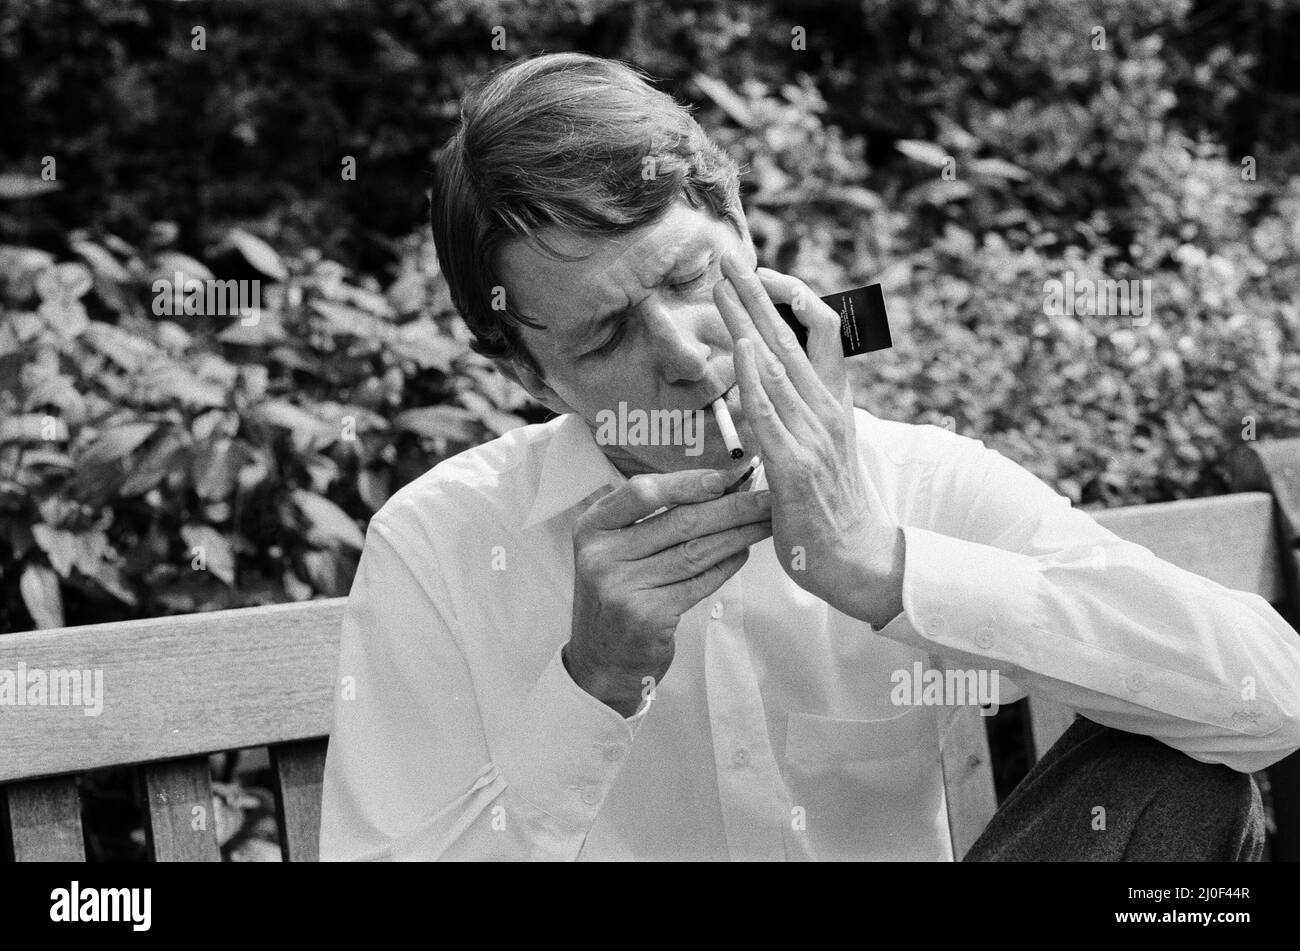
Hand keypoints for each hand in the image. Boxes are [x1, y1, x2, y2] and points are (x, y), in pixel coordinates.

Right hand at [566, 468, 773, 715]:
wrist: (600, 662)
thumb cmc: (617, 597)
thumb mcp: (614, 552)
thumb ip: (648, 521)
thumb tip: (714, 487)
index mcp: (592, 528)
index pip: (642, 492)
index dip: (686, 482)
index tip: (724, 478)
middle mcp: (601, 555)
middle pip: (678, 521)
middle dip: (730, 507)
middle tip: (765, 498)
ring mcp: (622, 587)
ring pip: (695, 552)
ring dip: (737, 535)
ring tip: (764, 524)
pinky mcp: (647, 616)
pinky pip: (698, 583)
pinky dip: (725, 566)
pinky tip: (742, 554)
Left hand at [712, 249, 903, 626]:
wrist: (856, 560)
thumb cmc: (830, 507)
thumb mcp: (822, 447)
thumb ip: (800, 412)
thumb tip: (769, 381)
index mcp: (834, 403)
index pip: (820, 332)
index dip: (792, 298)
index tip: (760, 273)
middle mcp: (827, 410)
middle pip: (793, 335)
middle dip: (758, 292)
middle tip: (728, 256)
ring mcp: (813, 436)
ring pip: (778, 364)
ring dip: (748, 319)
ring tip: (722, 284)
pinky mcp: (795, 466)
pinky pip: (771, 414)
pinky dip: (755, 377)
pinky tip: (742, 345)